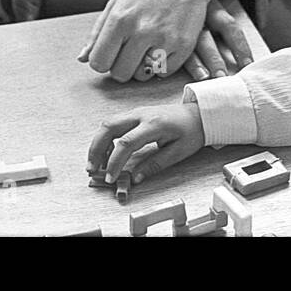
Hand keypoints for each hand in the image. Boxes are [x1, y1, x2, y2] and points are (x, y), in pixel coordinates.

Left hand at [78, 0, 218, 82]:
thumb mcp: (116, 3)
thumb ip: (97, 33)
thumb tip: (81, 59)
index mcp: (120, 19)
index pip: (99, 63)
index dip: (102, 60)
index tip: (110, 51)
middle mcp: (142, 31)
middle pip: (120, 74)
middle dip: (120, 66)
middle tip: (128, 51)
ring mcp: (165, 40)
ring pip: (142, 76)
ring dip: (141, 66)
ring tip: (145, 47)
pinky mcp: (184, 46)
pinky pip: (164, 72)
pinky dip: (161, 64)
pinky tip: (162, 46)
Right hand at [87, 104, 205, 184]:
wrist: (199, 114)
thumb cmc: (192, 131)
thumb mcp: (178, 152)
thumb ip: (154, 165)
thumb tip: (135, 178)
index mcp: (153, 124)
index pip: (125, 143)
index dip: (114, 162)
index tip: (110, 177)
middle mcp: (141, 115)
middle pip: (109, 127)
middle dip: (96, 148)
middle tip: (91, 168)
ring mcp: (136, 112)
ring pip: (108, 123)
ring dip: (98, 142)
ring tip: (96, 162)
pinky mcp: (135, 114)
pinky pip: (114, 123)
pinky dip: (106, 137)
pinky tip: (107, 152)